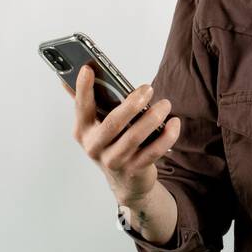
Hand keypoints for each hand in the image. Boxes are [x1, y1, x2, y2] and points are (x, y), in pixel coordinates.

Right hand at [63, 63, 181, 203]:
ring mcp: (114, 161)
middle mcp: (95, 147)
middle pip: (114, 122)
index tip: (88, 69)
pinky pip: (154, 151)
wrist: (126, 182)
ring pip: (136, 136)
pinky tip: (174, 123)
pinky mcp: (134, 170)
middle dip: (132, 103)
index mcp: (83, 131)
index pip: (81, 107)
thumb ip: (88, 102)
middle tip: (148, 88)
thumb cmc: (112, 144)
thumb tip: (76, 71)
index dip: (83, 89)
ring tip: (166, 104)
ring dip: (154, 117)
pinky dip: (167, 136)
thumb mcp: (97, 126)